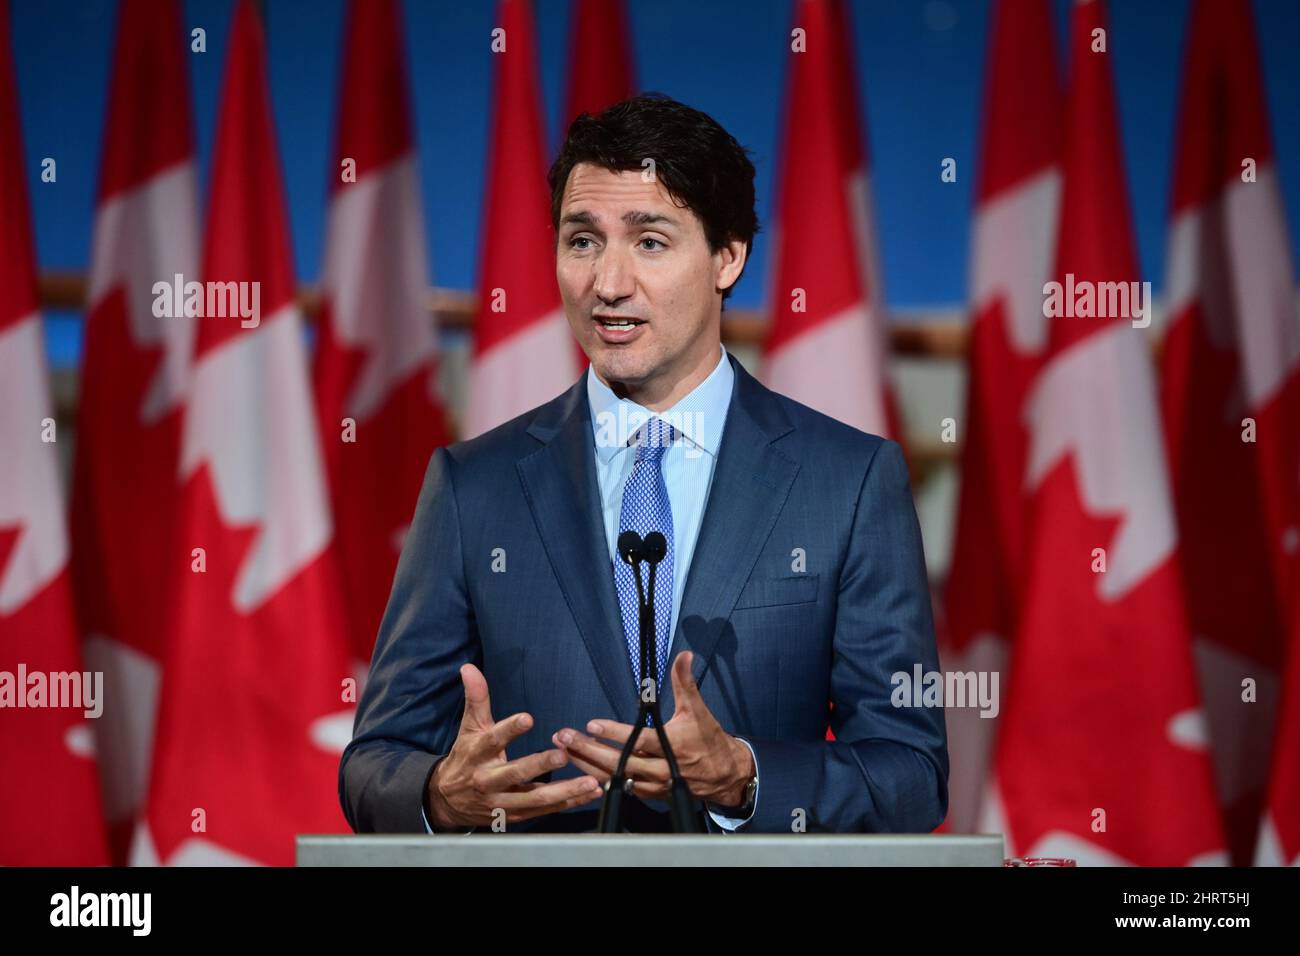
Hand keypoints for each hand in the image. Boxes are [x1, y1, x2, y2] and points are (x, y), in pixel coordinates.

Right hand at [426, 664, 603, 828]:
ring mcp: (502, 801)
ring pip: (534, 799)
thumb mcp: (469, 727)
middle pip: (516, 774)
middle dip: (540, 765)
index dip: (509, 729)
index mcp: (478, 754)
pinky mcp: (514, 816)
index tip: (527, 718)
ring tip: (590, 782)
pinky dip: (568, 803)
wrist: (448, 800)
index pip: (493, 740)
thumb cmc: (465, 757)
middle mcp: (489, 780)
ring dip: (564, 791)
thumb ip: (476, 698)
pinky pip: (544, 811)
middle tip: (563, 755)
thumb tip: (469, 668)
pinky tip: (589, 793)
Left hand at [552, 651, 754, 806]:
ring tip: (563, 752)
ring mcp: (653, 785)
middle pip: (619, 762)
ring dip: (587, 765)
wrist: (725, 775)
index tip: (592, 725)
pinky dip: (599, 780)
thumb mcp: (697, 709)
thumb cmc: (708, 739)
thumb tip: (683, 655)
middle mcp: (660, 768)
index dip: (615, 734)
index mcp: (671, 746)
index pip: (638, 740)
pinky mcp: (650, 794)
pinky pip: (621, 790)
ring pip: (615, 779)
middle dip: (589, 751)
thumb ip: (685, 683)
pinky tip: (580, 769)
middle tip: (564, 738)